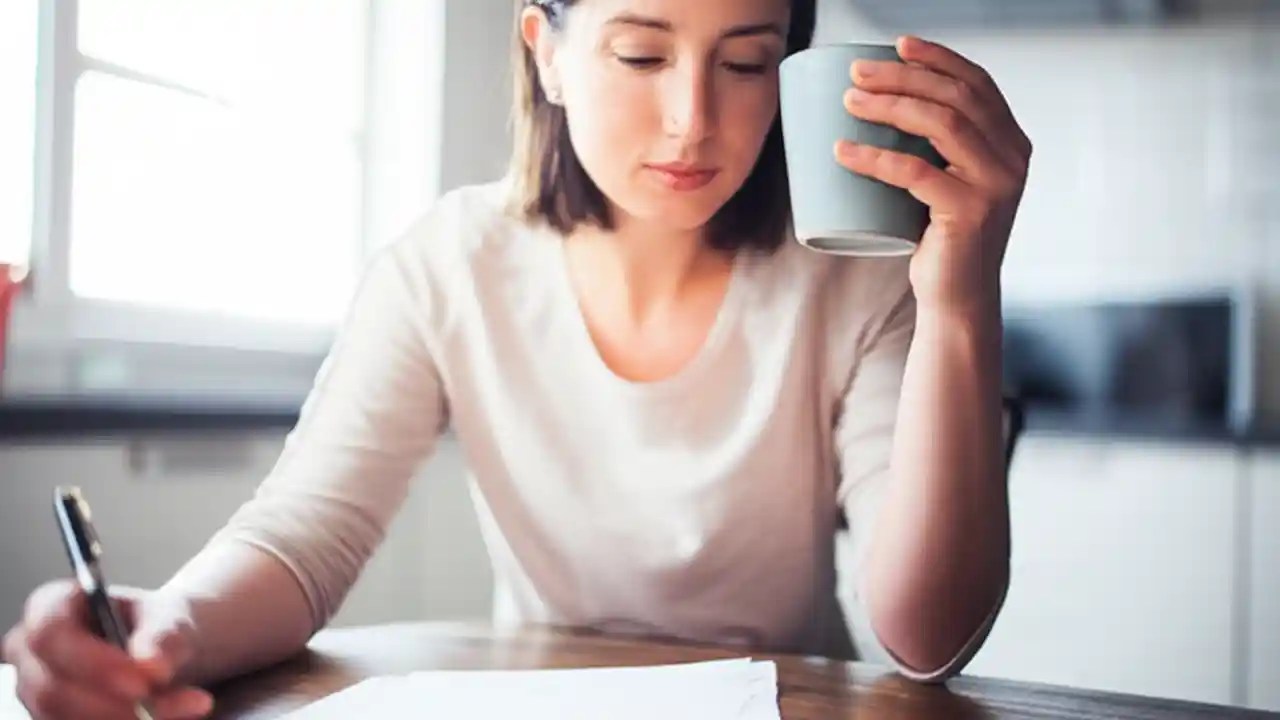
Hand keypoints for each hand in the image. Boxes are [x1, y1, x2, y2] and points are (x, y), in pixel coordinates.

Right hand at [2, 580, 212, 718]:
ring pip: (68, 719)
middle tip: (177, 703)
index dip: (92, 662)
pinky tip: (172, 716)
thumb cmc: (156, 625)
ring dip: (130, 719)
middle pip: (52, 690)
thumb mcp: (170, 617)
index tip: (141, 683)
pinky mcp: (54, 719)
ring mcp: (36, 693)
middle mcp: (32, 653)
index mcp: (50, 607)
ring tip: (190, 704)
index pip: (51, 634)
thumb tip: (152, 666)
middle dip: (116, 704)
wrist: (164, 652)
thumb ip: (163, 635)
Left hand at [835, 35, 1031, 314]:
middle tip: (856, 75)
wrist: (955, 297)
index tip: (896, 45)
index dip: (938, 58)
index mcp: (1010, 143)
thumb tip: (874, 104)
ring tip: (848, 102)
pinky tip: (843, 152)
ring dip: (890, 106)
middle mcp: (1012, 158)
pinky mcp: (971, 213)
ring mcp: (996, 185)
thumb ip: (934, 148)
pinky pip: (917, 173)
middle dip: (903, 77)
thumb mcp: (945, 182)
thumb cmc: (939, 238)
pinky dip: (875, 159)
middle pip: (957, 97)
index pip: (978, 84)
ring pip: (942, 124)